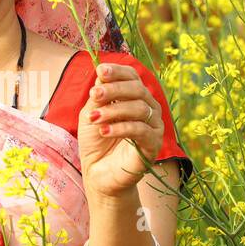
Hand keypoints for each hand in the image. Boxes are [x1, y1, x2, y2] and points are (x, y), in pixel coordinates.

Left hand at [78, 61, 164, 198]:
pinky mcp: (154, 145)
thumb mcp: (91, 115)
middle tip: (93, 95)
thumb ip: (98, 97)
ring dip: (113, 110)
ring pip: (139, 108)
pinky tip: (104, 131)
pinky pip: (141, 130)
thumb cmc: (95, 143)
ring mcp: (153, 126)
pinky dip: (121, 128)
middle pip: (137, 89)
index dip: (118, 72)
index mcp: (134, 98)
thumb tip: (102, 73)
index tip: (101, 71)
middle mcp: (148, 109)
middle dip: (114, 90)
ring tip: (94, 119)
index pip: (132, 77)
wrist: (99, 174)